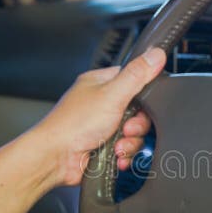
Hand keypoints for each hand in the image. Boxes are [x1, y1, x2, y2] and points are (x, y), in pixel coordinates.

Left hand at [29, 47, 166, 185]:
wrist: (55, 157)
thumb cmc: (72, 124)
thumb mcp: (112, 94)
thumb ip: (137, 75)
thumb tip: (156, 54)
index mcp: (101, 84)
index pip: (135, 81)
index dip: (143, 97)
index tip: (141, 106)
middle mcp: (102, 104)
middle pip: (138, 111)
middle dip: (136, 125)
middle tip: (126, 128)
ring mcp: (102, 125)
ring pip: (134, 132)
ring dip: (130, 142)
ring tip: (117, 145)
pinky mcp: (104, 145)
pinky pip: (126, 148)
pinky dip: (124, 154)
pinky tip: (116, 155)